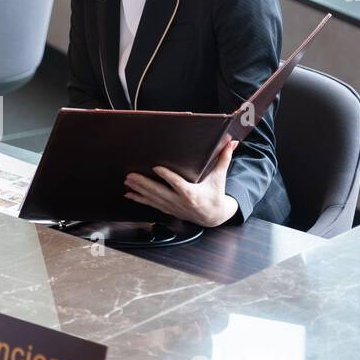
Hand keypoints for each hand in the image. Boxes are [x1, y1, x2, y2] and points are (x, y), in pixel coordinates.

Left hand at [124, 139, 240, 227]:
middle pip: (159, 191)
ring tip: (127, 181)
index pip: (177, 183)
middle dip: (144, 184)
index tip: (156, 168)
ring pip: (153, 198)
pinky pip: (152, 205)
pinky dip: (140, 200)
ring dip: (139, 190)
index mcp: (192, 193)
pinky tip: (129, 195)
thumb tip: (232, 143)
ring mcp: (173, 207)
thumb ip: (224, 159)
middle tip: (131, 175)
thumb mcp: (220, 177)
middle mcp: (180, 201)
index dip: (166, 176)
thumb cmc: (216, 194)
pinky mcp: (168, 210)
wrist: (214, 216)